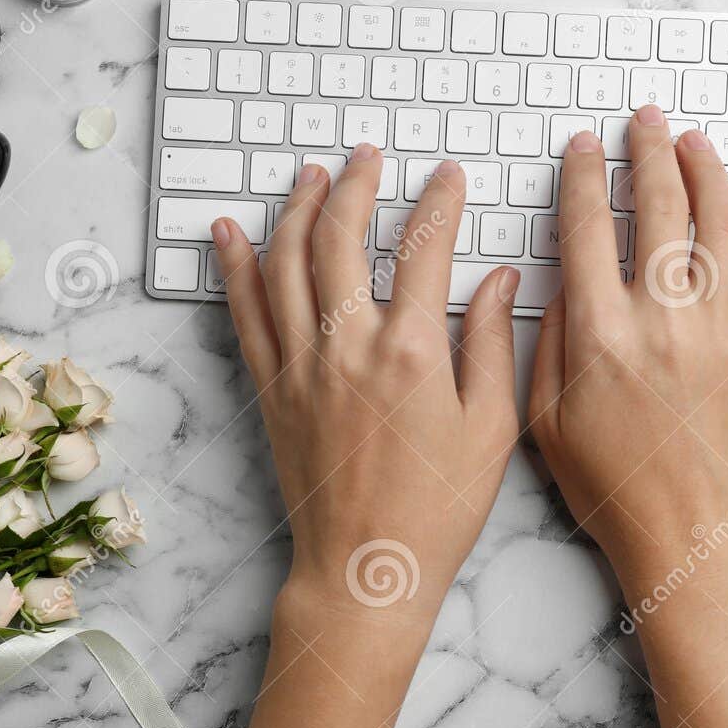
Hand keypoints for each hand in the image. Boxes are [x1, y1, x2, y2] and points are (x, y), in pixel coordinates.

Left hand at [213, 146, 520, 657]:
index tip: (448, 178)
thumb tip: (498, 281)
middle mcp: (350, 347)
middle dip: (357, 184)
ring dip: (298, 208)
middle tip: (369, 158)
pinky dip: (234, 266)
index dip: (439, 202)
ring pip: (288, 262)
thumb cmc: (436, 511)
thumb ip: (494, 345)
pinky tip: (229, 232)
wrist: (366, 569)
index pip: (425, 249)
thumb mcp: (492, 429)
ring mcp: (302, 366)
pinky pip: (244, 313)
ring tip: (311, 176)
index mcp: (414, 352)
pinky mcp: (271, 390)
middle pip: (343, 237)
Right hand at [529, 106, 727, 592]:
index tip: (582, 149)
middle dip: (647, 152)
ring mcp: (716, 326)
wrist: (685, 531)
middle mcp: (660, 316)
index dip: (582, 177)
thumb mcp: (543, 417)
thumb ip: (545, 342)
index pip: (586, 226)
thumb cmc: (611, 485)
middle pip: (656, 206)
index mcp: (599, 331)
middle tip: (643, 122)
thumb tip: (560, 281)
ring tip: (693, 140)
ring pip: (716, 222)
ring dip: (705, 170)